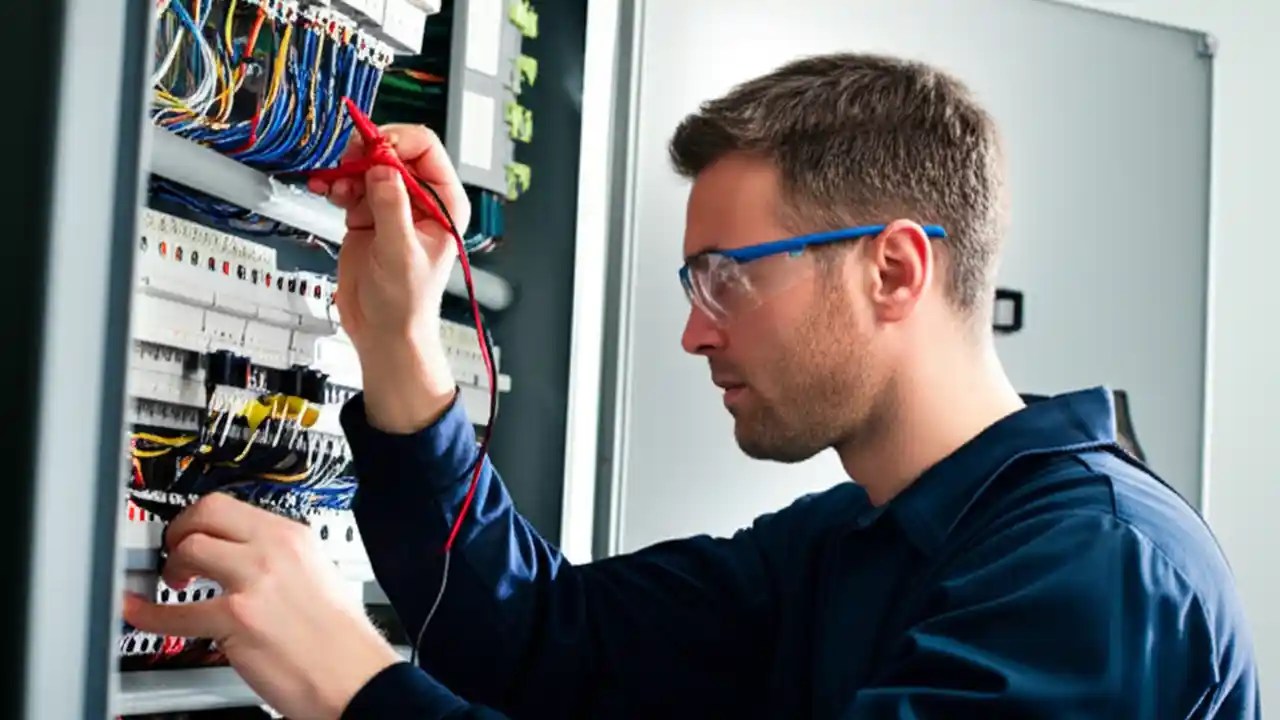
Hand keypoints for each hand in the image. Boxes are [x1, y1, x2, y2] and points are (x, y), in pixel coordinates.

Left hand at [123, 494, 401, 719]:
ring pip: (190, 550)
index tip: (192, 530)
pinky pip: (176, 613)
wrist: (354, 678)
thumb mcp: (318, 574)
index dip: (202, 519)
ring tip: (174, 584)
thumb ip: (281, 559)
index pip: (233, 507)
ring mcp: (254, 583)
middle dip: (179, 530)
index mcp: (295, 538)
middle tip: (174, 549)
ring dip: (171, 566)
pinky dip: (148, 614)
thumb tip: (244, 556)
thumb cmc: (342, 639)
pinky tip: (138, 612)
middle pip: (207, 513)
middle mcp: (274, 551)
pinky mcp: (237, 620)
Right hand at [307, 125, 470, 431]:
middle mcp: (420, 200)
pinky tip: (327, 190)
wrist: (383, 332)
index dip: (398, 141)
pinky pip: (350, 185)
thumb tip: (383, 168)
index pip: (426, 150)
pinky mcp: (366, 215)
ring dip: (347, 170)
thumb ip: (391, 207)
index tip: (372, 148)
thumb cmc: (406, 303)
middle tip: (346, 164)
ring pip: (367, 165)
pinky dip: (335, 184)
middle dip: (366, 153)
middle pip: (393, 151)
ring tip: (334, 188)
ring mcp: (391, 206)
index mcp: (444, 204)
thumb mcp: (401, 253)